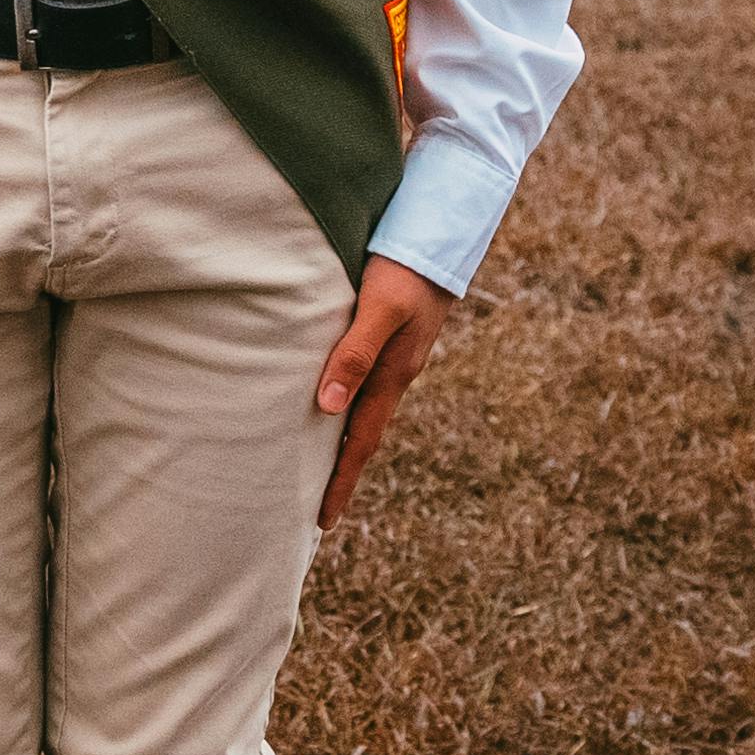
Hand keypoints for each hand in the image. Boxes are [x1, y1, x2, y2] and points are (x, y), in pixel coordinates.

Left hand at [313, 254, 455, 530]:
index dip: (341, 481)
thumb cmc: (406, 267)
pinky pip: (363, 381)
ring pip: (363, 409)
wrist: (440, 232)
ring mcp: (395, 355)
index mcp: (393, 374)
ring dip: (342, 440)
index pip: (361, 442)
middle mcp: (395, 372)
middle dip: (341, 472)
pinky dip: (346, 404)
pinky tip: (330, 402)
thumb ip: (354, 353)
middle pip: (362, 434)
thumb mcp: (380, 309)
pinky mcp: (389, 335)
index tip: (323, 522)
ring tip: (314, 465)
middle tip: (314, 511)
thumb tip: (327, 408)